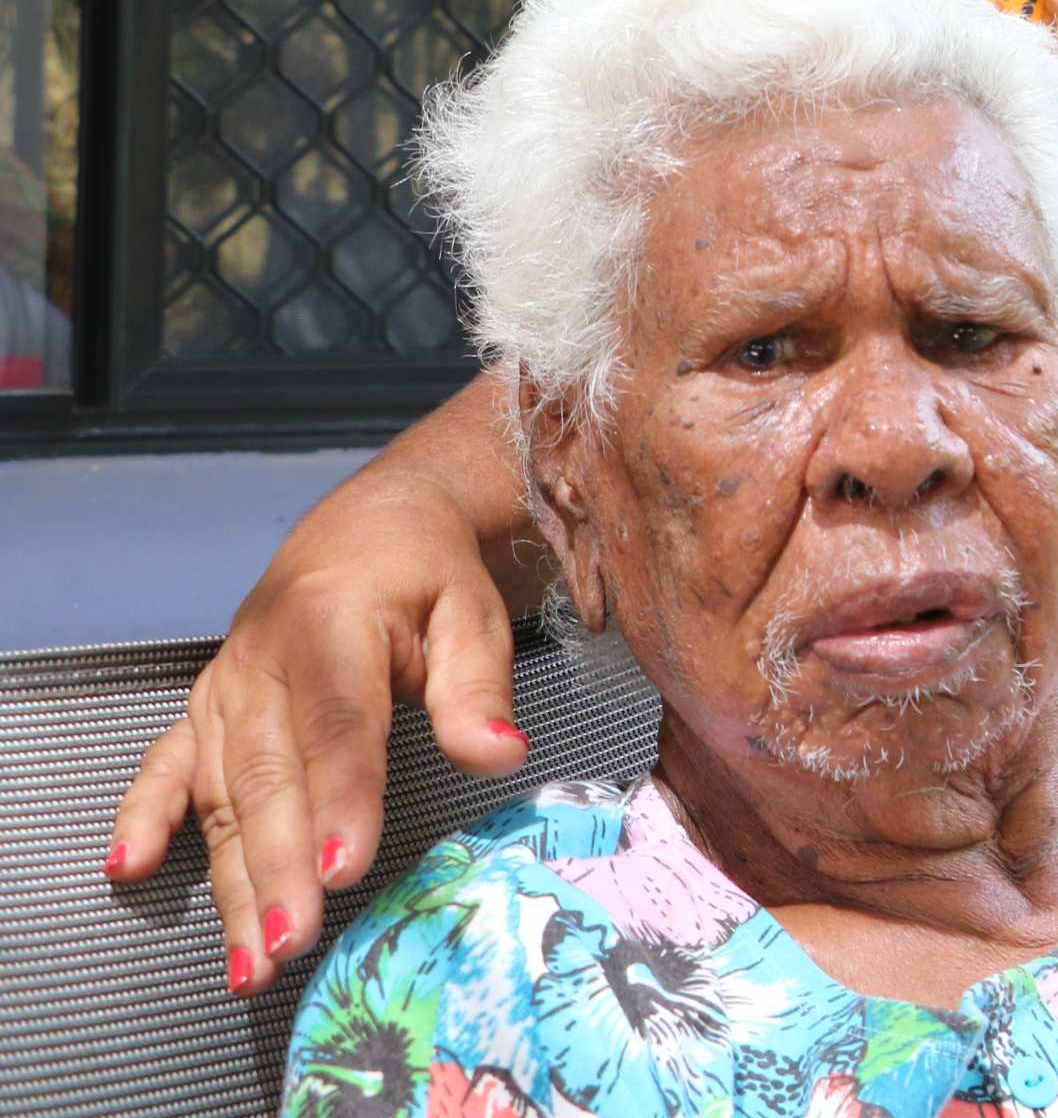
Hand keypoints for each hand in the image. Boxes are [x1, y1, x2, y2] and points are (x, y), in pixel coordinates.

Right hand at [104, 468, 527, 994]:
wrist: (371, 525)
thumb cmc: (429, 574)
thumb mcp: (472, 611)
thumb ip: (478, 687)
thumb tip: (501, 755)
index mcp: (328, 622)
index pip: (337, 725)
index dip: (341, 799)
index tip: (346, 868)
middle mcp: (260, 659)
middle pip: (268, 774)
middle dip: (279, 865)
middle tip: (292, 940)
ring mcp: (225, 687)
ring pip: (223, 793)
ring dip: (231, 879)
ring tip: (249, 957)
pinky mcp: (207, 707)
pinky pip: (167, 765)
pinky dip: (146, 816)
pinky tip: (131, 868)